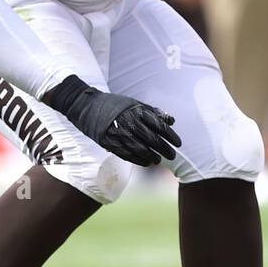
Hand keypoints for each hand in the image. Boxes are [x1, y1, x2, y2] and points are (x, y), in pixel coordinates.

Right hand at [43, 75, 180, 166]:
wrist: (89, 107)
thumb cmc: (115, 105)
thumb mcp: (135, 104)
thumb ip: (153, 112)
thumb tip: (171, 121)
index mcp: (137, 112)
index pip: (159, 126)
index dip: (171, 136)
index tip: (178, 144)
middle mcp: (130, 123)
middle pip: (152, 140)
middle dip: (164, 149)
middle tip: (172, 155)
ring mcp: (119, 134)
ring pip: (141, 149)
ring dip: (152, 156)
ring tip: (158, 160)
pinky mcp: (110, 143)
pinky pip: (127, 154)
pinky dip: (138, 160)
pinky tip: (145, 162)